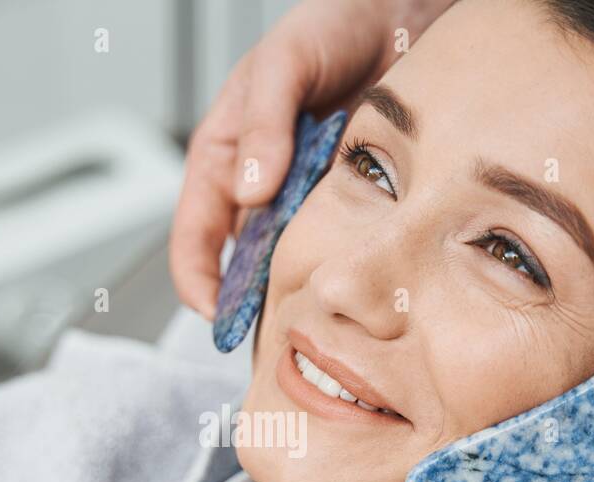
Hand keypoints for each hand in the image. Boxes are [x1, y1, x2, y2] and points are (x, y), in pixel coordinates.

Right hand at [168, 0, 453, 318]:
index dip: (198, 281)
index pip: (194, 235)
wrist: (399, 12)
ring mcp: (301, 197)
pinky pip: (332, 245)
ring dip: (294, 293)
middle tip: (273, 336)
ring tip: (311, 323)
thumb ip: (264, 124)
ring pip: (286, 261)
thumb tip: (250, 192)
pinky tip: (350, 288)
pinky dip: (334, 270)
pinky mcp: (343, 200)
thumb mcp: (284, 64)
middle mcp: (259, 184)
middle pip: (239, 264)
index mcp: (224, 156)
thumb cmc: (329, 24)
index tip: (218, 316)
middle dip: (249, 306)